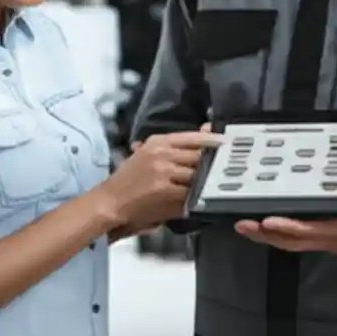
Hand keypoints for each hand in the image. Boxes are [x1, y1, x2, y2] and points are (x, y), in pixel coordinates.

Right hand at [98, 130, 219, 227]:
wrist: (108, 203)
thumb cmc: (127, 182)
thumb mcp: (147, 156)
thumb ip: (173, 148)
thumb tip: (205, 132)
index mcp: (157, 142)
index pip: (192, 137)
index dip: (212, 140)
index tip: (226, 144)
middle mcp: (161, 154)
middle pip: (199, 156)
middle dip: (213, 163)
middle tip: (228, 168)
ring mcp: (164, 172)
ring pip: (198, 175)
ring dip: (208, 182)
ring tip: (218, 187)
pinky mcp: (165, 191)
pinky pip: (191, 193)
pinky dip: (198, 198)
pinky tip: (204, 201)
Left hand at [234, 186, 336, 261]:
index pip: (309, 231)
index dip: (288, 228)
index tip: (268, 221)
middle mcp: (326, 239)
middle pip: (288, 241)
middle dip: (264, 234)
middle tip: (241, 224)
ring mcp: (321, 241)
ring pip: (287, 243)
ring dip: (264, 236)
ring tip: (243, 226)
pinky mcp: (320, 239)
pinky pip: (292, 240)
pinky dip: (275, 235)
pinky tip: (262, 227)